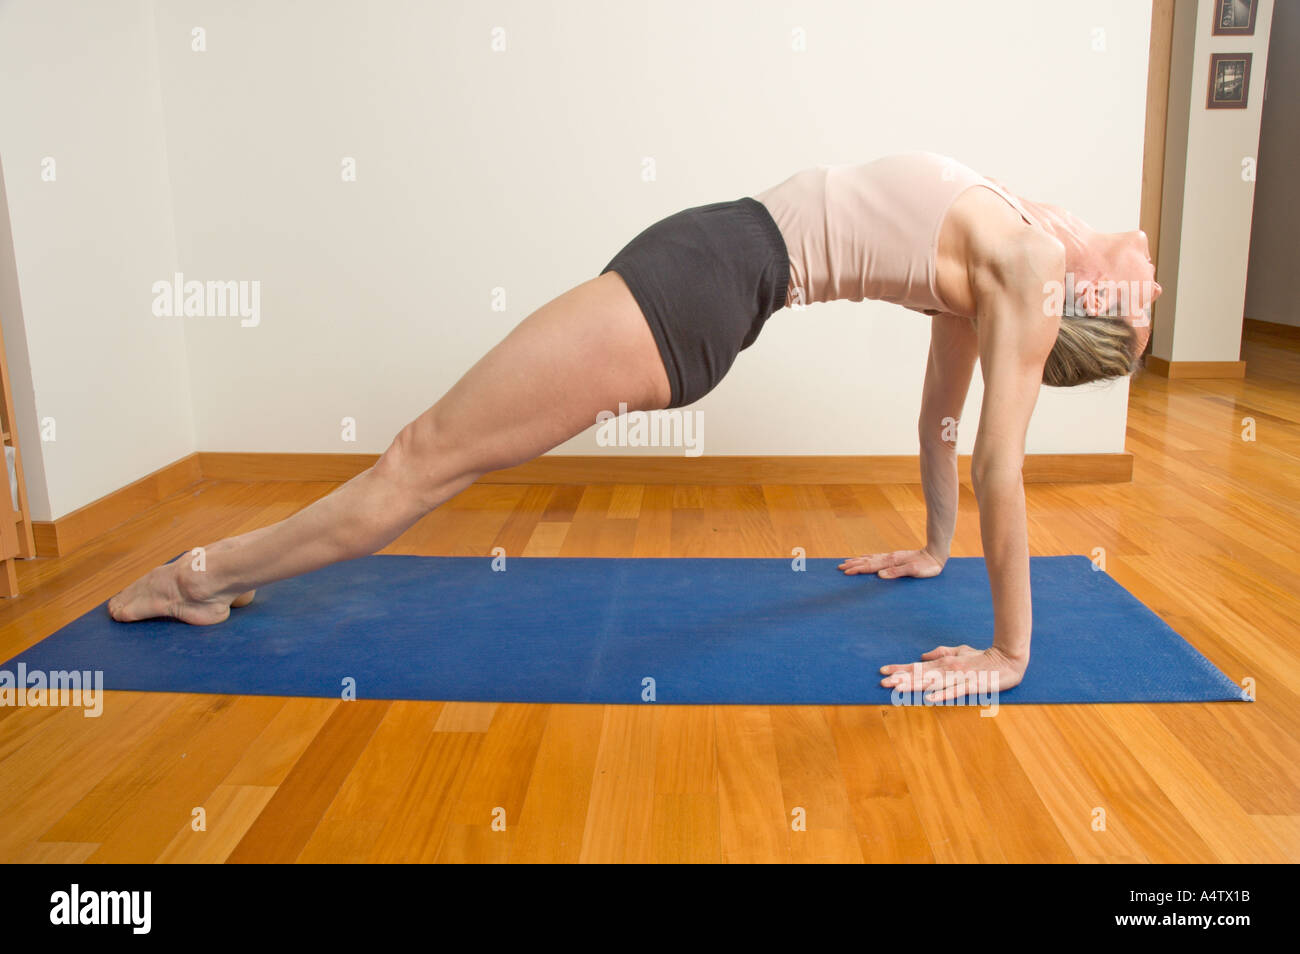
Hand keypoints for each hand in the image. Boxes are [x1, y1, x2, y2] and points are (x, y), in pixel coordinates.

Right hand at [838, 548, 944, 578]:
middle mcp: (889, 558)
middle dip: (853, 564)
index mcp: (891, 562)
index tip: (846, 572)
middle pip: (867, 561)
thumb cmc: (927, 565)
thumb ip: (897, 572)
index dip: (858, 569)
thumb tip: (879, 575)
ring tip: (846, 562)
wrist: (935, 554)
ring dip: (858, 561)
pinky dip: (867, 558)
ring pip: (870, 558)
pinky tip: (864, 558)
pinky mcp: (894, 558)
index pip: (871, 566)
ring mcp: (891, 557)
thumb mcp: (914, 571)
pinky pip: (876, 557)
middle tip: (839, 567)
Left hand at [879, 644, 1027, 702]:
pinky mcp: (973, 685)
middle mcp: (948, 669)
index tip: (882, 671)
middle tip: (883, 682)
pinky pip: (956, 691)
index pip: (917, 666)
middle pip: (921, 675)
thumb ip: (941, 653)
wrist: (1008, 659)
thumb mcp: (960, 651)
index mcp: (943, 663)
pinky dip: (943, 695)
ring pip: (933, 683)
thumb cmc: (982, 657)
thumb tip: (921, 656)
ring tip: (898, 689)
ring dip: (915, 686)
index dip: (900, 669)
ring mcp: (960, 677)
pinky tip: (930, 699)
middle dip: (901, 679)